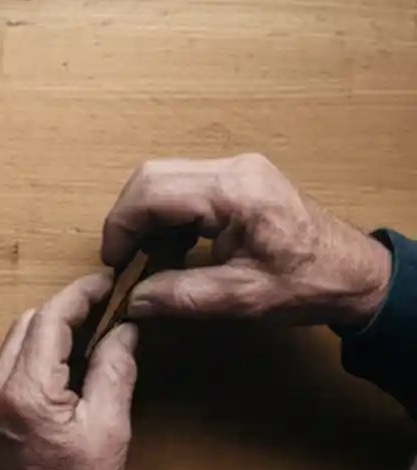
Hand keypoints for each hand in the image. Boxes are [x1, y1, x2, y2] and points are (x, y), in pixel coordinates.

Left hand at [0, 274, 138, 469]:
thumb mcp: (109, 429)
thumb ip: (114, 370)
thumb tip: (125, 329)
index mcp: (24, 393)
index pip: (48, 320)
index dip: (80, 294)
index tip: (107, 283)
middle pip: (27, 325)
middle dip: (66, 309)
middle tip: (105, 307)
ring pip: (15, 343)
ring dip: (50, 331)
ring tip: (91, 333)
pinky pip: (7, 367)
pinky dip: (35, 355)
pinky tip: (65, 364)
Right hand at [102, 153, 390, 325]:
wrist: (356, 275)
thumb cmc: (309, 285)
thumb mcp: (241, 299)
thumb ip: (180, 296)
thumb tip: (132, 300)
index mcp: (235, 192)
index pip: (153, 192)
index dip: (121, 226)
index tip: (113, 262)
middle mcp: (233, 169)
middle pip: (152, 177)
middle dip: (129, 220)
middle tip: (124, 260)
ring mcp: (236, 170)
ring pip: (164, 179)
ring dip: (147, 219)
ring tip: (153, 260)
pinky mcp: (237, 179)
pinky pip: (184, 187)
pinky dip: (167, 217)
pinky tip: (175, 250)